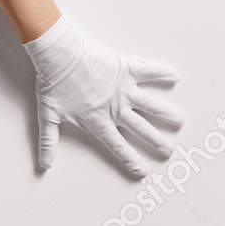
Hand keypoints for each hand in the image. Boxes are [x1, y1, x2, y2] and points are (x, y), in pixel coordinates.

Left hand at [23, 13, 183, 178]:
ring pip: (151, 105)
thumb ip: (49, 141)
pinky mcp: (125, 69)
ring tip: (180, 120)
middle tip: (169, 151)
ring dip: (167, 113)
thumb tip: (44, 164)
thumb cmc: (52, 82)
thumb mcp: (48, 115)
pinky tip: (175, 76)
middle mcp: (115, 107)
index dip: (130, 160)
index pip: (117, 146)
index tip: (143, 171)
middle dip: (156, 142)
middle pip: (141, 129)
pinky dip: (162, 73)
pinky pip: (149, 71)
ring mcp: (123, 88)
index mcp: (97, 120)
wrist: (59, 54)